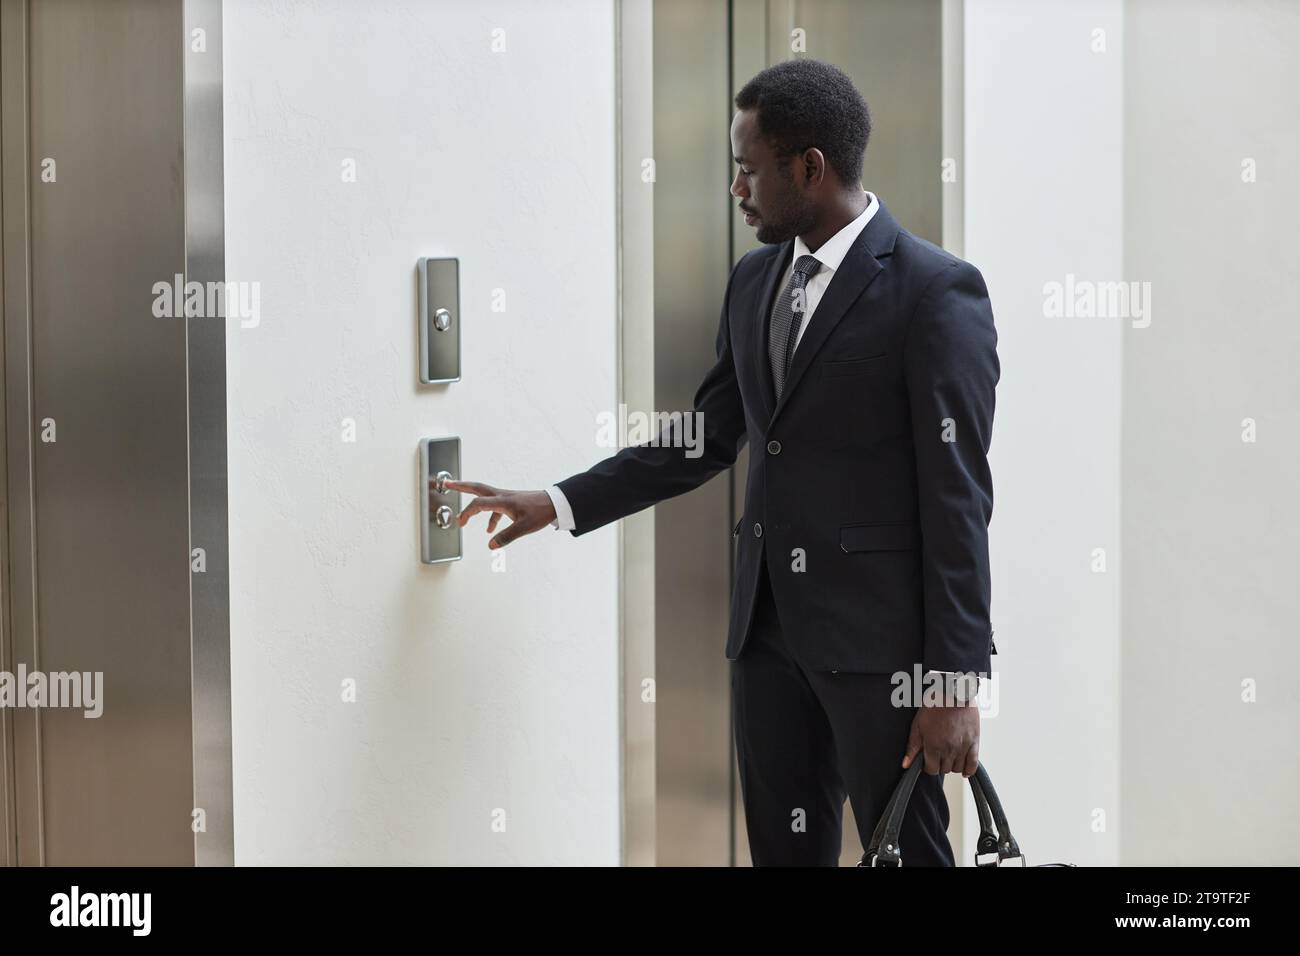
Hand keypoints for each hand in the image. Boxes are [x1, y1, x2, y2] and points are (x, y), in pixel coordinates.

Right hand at [441, 480, 556, 549]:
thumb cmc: (541, 512)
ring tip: (464, 516)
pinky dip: (489, 517)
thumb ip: (507, 536)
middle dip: (460, 486)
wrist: (555, 504)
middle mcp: (502, 496)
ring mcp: (506, 498)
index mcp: (503, 501)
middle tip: (447, 483)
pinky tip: (490, 530)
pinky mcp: (511, 503)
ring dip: (472, 504)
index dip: (467, 513)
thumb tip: (491, 546)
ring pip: (484, 497)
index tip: (461, 523)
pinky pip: (494, 508)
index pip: (478, 503)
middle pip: (476, 488)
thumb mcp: (524, 527)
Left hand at [901, 701, 979, 777]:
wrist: (953, 693)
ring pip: (957, 768)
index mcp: (933, 746)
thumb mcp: (917, 725)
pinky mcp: (974, 743)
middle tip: (938, 755)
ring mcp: (963, 747)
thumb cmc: (934, 706)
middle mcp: (949, 749)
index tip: (927, 761)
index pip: (931, 770)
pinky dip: (969, 770)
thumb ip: (912, 747)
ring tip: (949, 756)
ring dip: (952, 765)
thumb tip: (906, 765)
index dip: (928, 766)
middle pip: (944, 770)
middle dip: (939, 764)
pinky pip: (973, 764)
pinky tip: (964, 770)